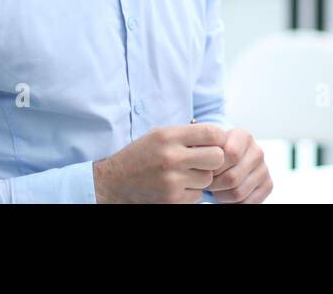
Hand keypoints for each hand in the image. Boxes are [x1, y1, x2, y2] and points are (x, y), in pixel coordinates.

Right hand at [93, 123, 226, 203]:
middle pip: (217, 157)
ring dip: (200, 178)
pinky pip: (197, 196)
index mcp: (168, 136)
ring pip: (208, 178)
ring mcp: (172, 181)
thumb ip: (187, 134)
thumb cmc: (140, 156)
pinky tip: (175, 187)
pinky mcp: (172, 200)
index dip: (219, 138)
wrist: (113, 183)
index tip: (215, 143)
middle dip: (213, 160)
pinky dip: (190, 193)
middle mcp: (171, 157)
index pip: (212, 133)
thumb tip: (219, 137)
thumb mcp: (159, 135)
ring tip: (182, 175)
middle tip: (202, 161)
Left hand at [206, 128, 272, 203]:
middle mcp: (257, 152)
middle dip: (214, 184)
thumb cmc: (212, 152)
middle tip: (206, 183)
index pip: (230, 154)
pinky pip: (247, 202)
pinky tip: (225, 194)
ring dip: (221, 195)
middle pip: (233, 177)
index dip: (213, 166)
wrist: (226, 159)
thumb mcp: (207, 144)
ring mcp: (264, 169)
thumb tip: (200, 164)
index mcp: (243, 136)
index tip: (203, 168)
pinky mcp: (268, 185)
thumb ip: (204, 149)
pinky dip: (233, 203)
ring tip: (214, 189)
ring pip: (238, 192)